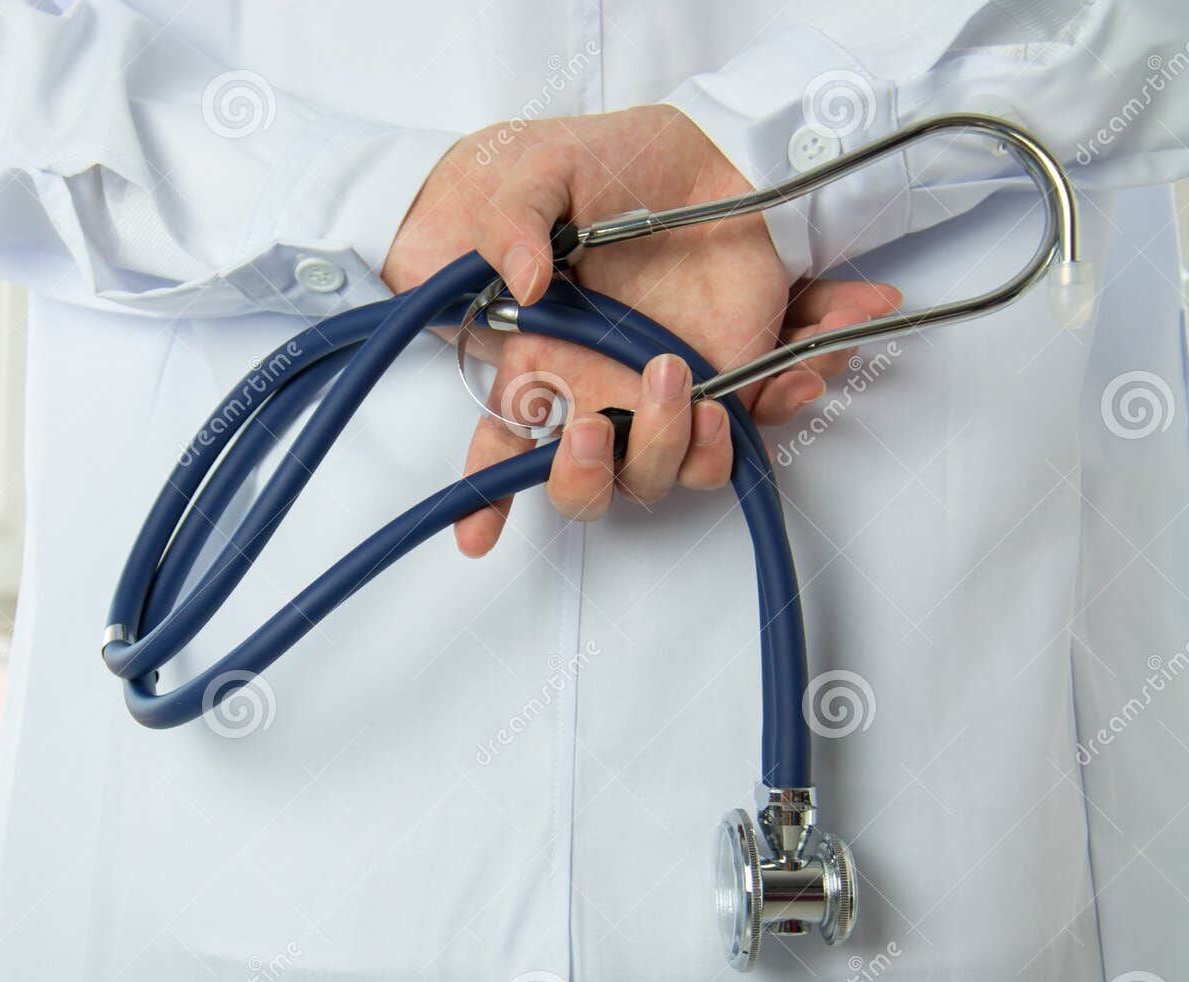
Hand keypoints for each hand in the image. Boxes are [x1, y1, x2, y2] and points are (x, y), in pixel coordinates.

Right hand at [383, 105, 900, 556]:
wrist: (708, 141)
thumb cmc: (616, 166)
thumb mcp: (545, 174)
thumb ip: (512, 220)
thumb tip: (525, 280)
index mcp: (546, 363)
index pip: (503, 443)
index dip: (485, 497)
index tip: (476, 537)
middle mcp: (606, 392)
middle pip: (591, 484)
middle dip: (593, 476)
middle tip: (603, 423)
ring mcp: (677, 393)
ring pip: (676, 470)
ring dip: (690, 450)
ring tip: (709, 394)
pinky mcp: (746, 371)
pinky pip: (770, 415)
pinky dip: (796, 394)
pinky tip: (810, 360)